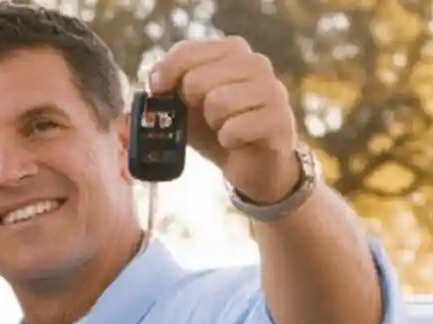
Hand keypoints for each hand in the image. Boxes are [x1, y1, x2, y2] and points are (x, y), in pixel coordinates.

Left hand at [150, 36, 300, 202]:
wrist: (252, 163)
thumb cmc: (216, 127)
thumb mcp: (186, 103)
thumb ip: (168, 85)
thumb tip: (153, 79)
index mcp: (232, 50)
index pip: (187, 50)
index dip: (166, 74)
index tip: (159, 91)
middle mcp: (255, 63)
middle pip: (197, 80)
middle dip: (192, 106)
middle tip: (206, 116)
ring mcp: (272, 90)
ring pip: (218, 103)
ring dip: (213, 124)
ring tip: (224, 127)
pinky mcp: (279, 120)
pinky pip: (235, 128)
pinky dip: (228, 140)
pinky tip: (236, 140)